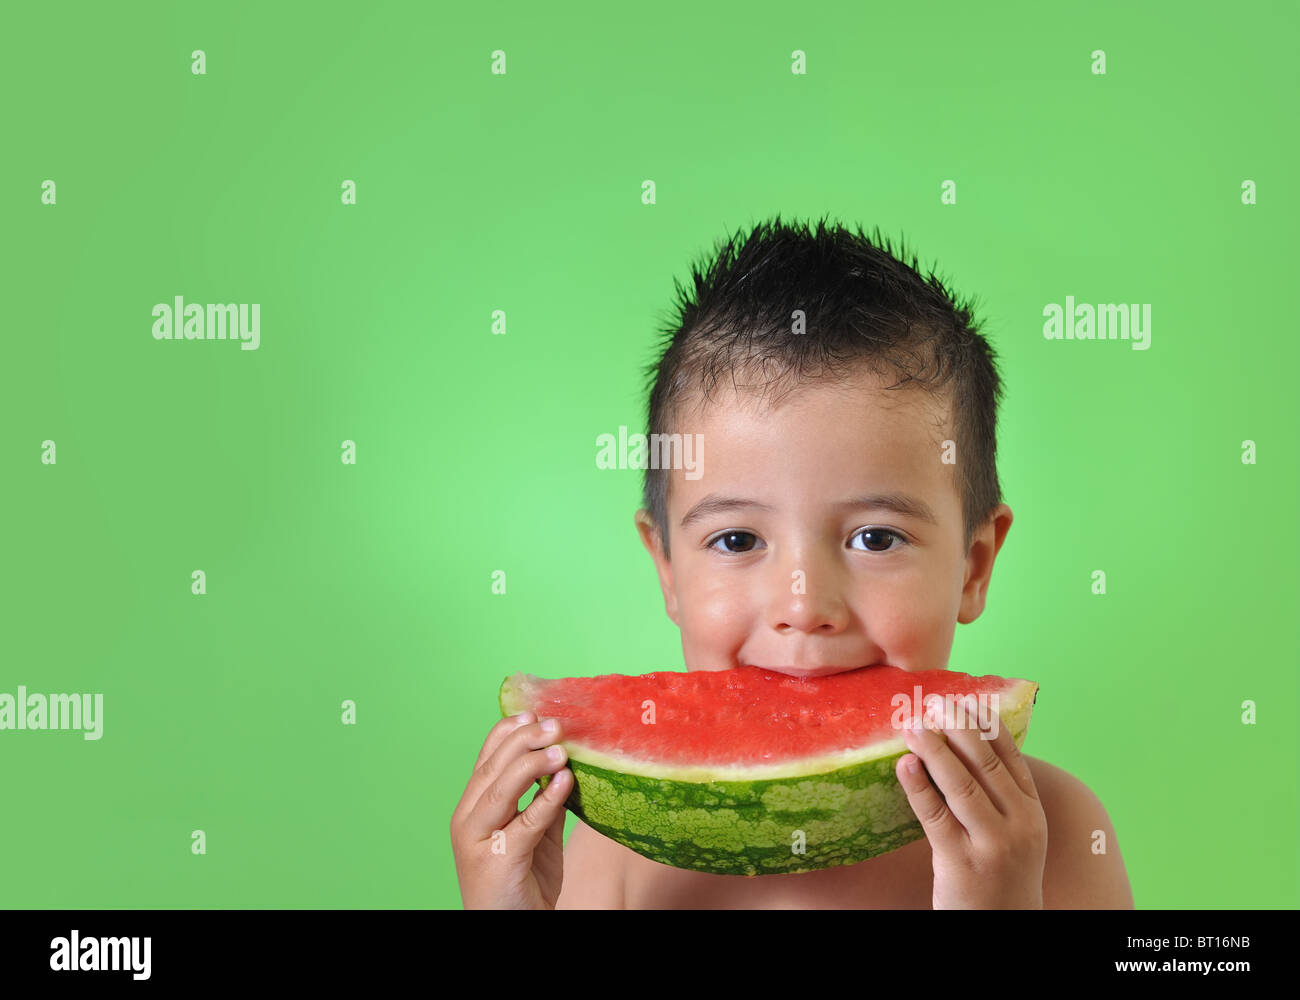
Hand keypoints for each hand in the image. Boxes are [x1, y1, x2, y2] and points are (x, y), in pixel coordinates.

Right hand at [450, 711, 571, 908]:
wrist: (512, 930)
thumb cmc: (522, 884)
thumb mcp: (535, 837)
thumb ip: (543, 804)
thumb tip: (565, 768)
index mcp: (472, 810)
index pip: (485, 760)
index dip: (507, 733)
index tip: (532, 713)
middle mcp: (467, 821)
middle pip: (493, 768)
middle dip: (524, 740)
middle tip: (555, 724)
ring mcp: (477, 841)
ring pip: (502, 789)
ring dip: (533, 763)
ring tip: (560, 748)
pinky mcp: (497, 862)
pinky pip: (525, 823)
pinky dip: (546, 799)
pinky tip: (565, 782)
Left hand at [896, 693, 1047, 908]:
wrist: (1004, 926)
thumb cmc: (1001, 873)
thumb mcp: (1015, 832)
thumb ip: (998, 795)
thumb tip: (960, 745)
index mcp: (1033, 812)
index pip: (1011, 757)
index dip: (985, 725)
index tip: (963, 700)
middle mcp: (1019, 824)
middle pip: (986, 765)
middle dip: (958, 729)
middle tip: (933, 703)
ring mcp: (993, 844)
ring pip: (962, 786)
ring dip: (934, 751)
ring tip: (912, 726)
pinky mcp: (963, 862)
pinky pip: (936, 816)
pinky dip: (919, 787)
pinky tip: (904, 765)